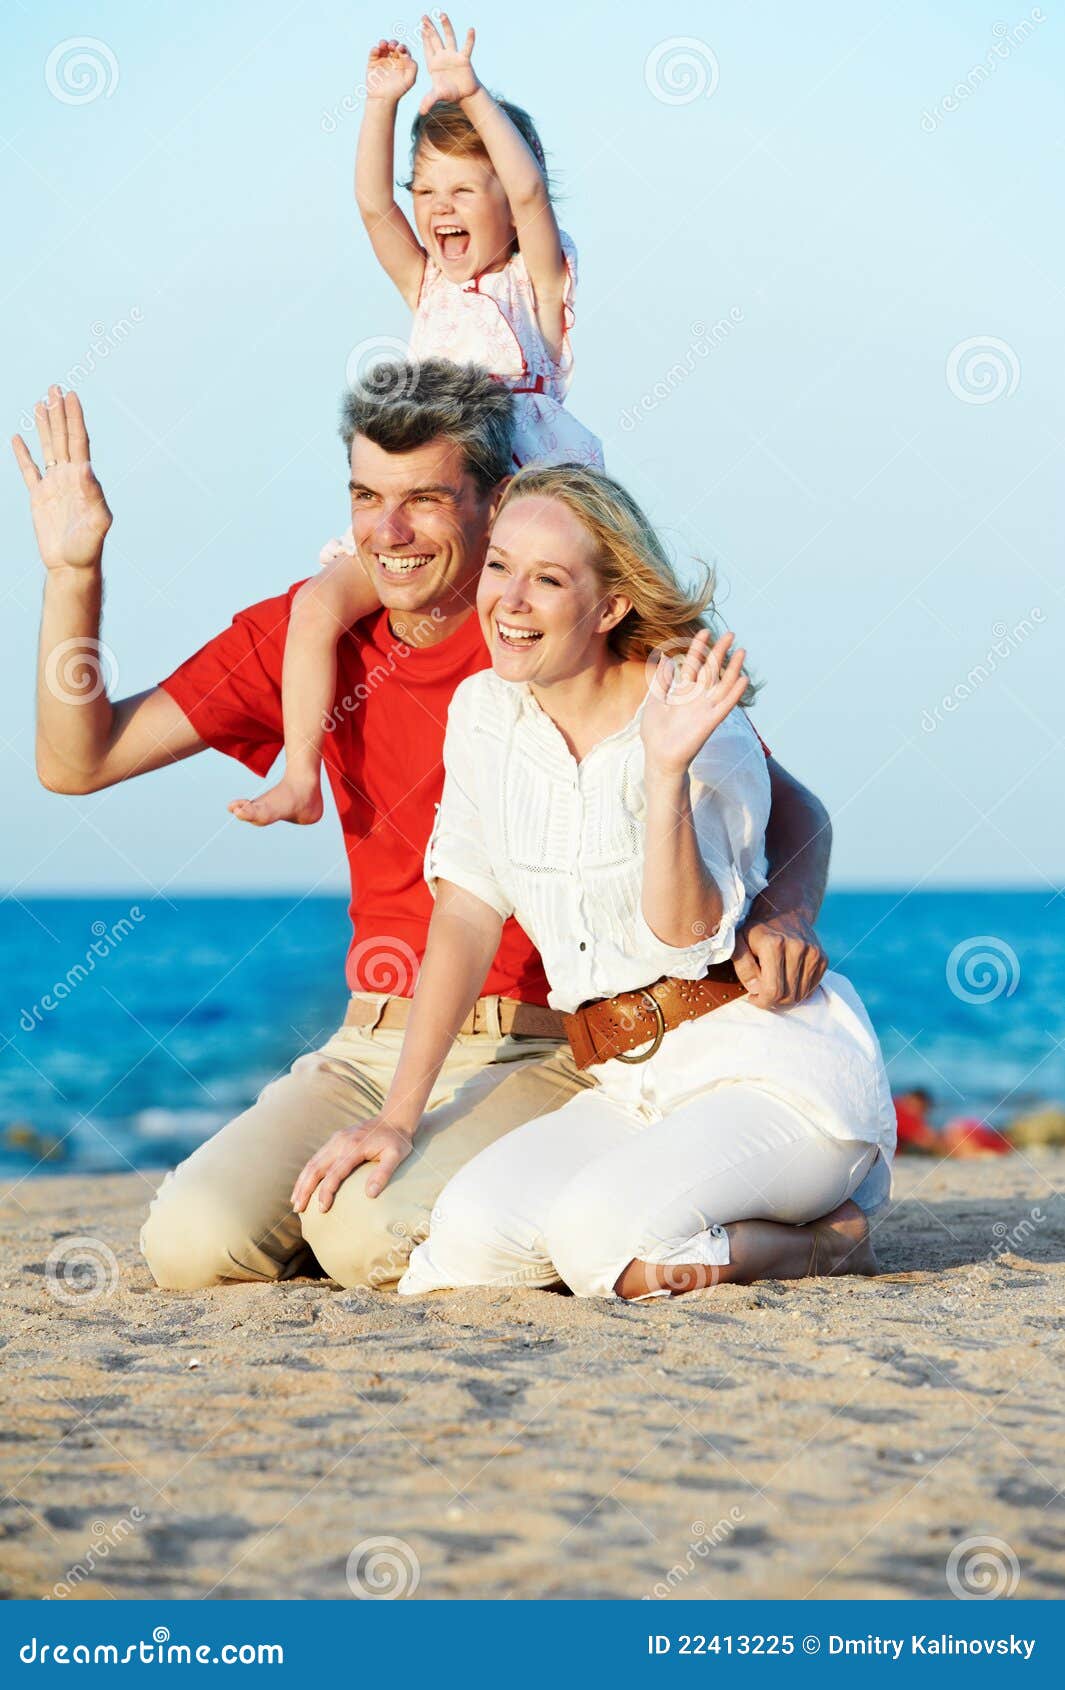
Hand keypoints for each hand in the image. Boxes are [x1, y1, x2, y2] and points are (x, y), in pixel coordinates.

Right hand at [12, 387, 111, 570]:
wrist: (72, 566)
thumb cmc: (89, 547)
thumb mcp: (97, 522)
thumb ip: (94, 495)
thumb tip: (85, 466)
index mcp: (83, 479)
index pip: (78, 441)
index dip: (74, 418)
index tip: (71, 396)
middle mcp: (69, 477)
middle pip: (63, 437)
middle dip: (59, 413)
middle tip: (55, 387)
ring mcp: (54, 485)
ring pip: (48, 448)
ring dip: (45, 426)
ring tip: (41, 403)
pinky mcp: (39, 497)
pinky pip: (29, 470)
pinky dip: (23, 453)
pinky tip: (18, 438)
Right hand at [290, 1117, 414, 1212]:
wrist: (394, 1117)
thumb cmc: (397, 1140)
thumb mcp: (396, 1156)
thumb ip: (383, 1174)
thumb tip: (370, 1195)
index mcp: (353, 1148)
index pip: (334, 1174)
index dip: (326, 1192)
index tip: (322, 1209)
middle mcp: (340, 1142)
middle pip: (315, 1168)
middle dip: (305, 1189)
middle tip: (298, 1209)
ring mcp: (336, 1140)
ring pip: (312, 1162)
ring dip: (302, 1182)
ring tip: (295, 1200)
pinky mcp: (335, 1140)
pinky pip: (317, 1158)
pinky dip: (307, 1172)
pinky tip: (304, 1184)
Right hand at [364, 38, 416, 102]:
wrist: (383, 99)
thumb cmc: (398, 91)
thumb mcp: (410, 80)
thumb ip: (413, 67)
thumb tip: (408, 55)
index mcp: (403, 61)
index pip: (403, 50)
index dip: (402, 47)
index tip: (400, 49)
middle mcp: (393, 58)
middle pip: (393, 46)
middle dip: (393, 44)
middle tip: (392, 46)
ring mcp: (382, 59)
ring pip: (383, 46)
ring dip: (384, 43)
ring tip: (384, 44)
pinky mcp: (373, 62)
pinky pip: (374, 52)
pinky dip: (375, 49)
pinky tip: (377, 50)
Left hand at [419, 12, 478, 112]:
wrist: (464, 94)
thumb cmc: (450, 93)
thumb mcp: (438, 96)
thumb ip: (429, 101)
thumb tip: (421, 112)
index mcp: (433, 63)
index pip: (427, 48)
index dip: (423, 38)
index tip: (419, 27)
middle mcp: (442, 56)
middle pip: (435, 39)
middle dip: (429, 28)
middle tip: (424, 17)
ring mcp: (453, 56)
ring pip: (449, 38)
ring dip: (446, 27)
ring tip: (442, 14)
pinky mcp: (464, 59)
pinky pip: (467, 47)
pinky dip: (470, 39)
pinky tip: (471, 30)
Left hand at [641, 629, 747, 778]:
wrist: (658, 756)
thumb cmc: (655, 732)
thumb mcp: (655, 701)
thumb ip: (662, 682)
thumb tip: (666, 660)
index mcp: (683, 691)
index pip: (694, 664)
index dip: (699, 648)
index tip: (704, 631)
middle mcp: (697, 697)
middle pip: (711, 669)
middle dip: (720, 652)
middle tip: (730, 634)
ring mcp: (705, 708)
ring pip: (723, 684)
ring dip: (733, 668)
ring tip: (741, 651)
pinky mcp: (710, 722)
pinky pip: (726, 705)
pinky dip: (734, 693)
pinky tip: (743, 679)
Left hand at [733, 908, 827, 1008]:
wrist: (785, 909)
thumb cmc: (757, 928)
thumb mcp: (739, 941)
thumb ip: (743, 965)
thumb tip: (755, 989)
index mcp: (774, 944)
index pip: (772, 989)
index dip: (762, 1001)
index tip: (753, 997)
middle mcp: (797, 947)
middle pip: (787, 995)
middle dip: (772, 1001)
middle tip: (762, 994)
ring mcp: (813, 952)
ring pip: (800, 994)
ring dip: (786, 998)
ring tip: (773, 986)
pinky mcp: (822, 958)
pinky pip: (811, 988)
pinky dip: (798, 991)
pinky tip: (786, 980)